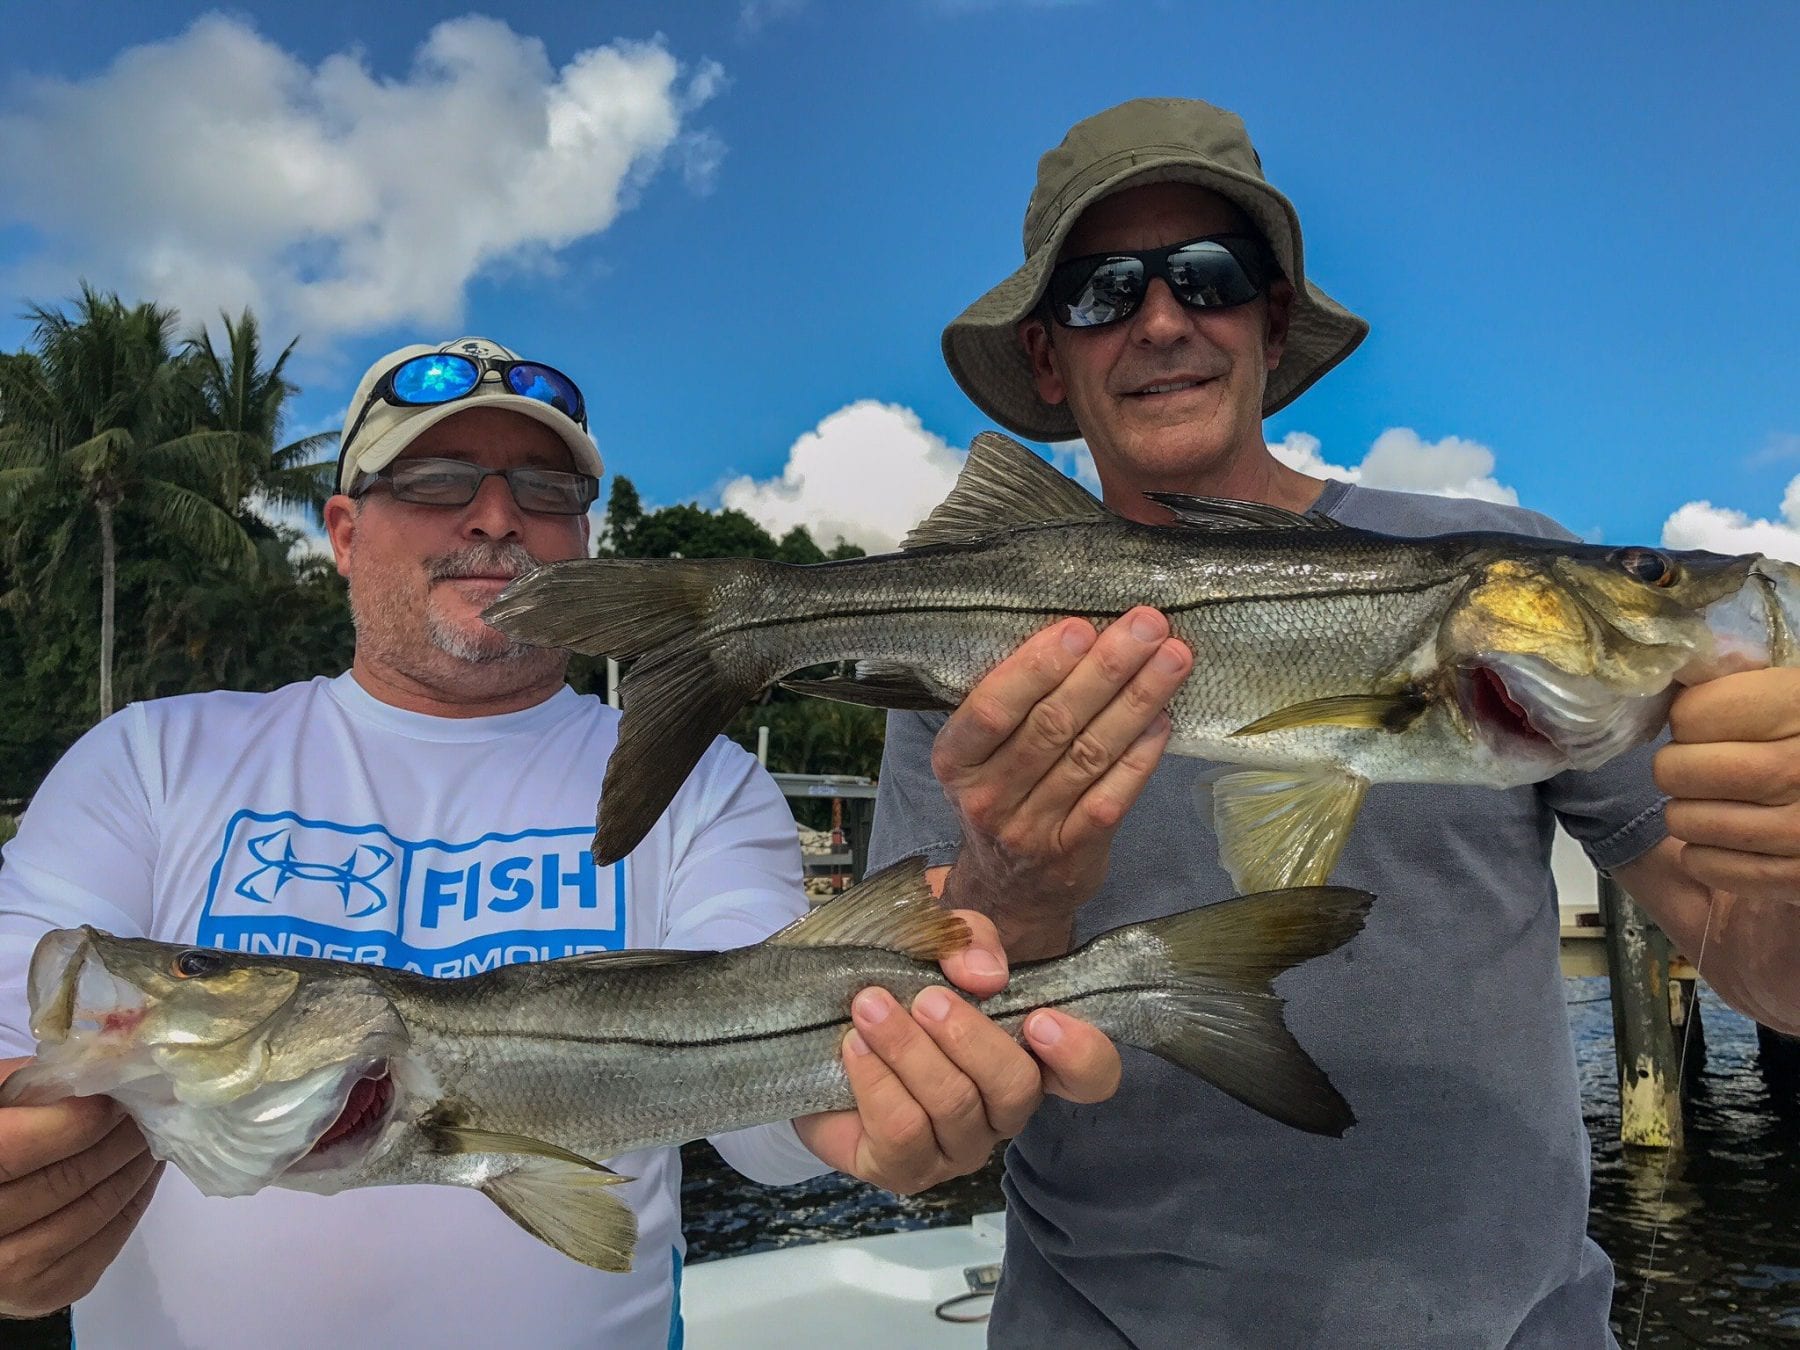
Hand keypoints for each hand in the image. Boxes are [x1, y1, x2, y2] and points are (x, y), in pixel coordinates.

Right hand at [0, 1057, 161, 1318]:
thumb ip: (29, 1084)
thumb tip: (100, 1063)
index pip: (18, 1148)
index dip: (77, 1119)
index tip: (116, 1094)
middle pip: (65, 1179)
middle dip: (119, 1137)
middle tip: (150, 1107)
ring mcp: (7, 1274)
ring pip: (93, 1211)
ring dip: (135, 1167)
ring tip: (153, 1133)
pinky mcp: (44, 1292)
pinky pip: (106, 1242)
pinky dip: (134, 1201)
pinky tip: (145, 1171)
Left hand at [794, 911, 1121, 1194]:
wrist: (819, 1022)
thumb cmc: (897, 979)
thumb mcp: (936, 935)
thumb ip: (967, 939)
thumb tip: (983, 975)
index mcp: (1028, 1056)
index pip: (1090, 1075)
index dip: (1081, 1053)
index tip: (1041, 1020)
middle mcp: (1002, 1110)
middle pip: (1016, 1088)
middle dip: (968, 1038)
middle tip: (925, 999)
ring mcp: (956, 1147)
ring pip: (952, 1106)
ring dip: (908, 1049)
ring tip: (869, 1006)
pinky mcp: (903, 1170)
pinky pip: (901, 1131)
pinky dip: (875, 1080)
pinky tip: (854, 1046)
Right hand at [931, 607, 1190, 957]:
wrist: (1007, 891)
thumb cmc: (1000, 796)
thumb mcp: (979, 756)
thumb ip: (1014, 706)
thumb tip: (1080, 637)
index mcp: (955, 760)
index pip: (993, 708)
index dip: (1037, 668)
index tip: (1080, 628)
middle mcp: (987, 797)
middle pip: (1052, 725)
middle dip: (1105, 668)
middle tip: (1148, 625)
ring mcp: (1031, 828)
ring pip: (1090, 754)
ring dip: (1137, 701)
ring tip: (1172, 658)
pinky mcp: (1074, 851)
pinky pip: (1113, 794)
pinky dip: (1141, 754)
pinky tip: (1164, 718)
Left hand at [1657, 667, 1799, 902]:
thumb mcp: (1796, 692)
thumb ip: (1740, 675)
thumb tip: (1681, 669)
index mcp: (1799, 707)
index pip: (1693, 714)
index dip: (1687, 719)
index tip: (1700, 724)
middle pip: (1681, 770)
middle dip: (1676, 767)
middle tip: (1694, 767)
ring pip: (1689, 821)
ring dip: (1686, 812)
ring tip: (1710, 802)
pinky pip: (1714, 867)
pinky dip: (1703, 855)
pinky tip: (1722, 838)